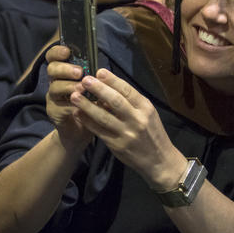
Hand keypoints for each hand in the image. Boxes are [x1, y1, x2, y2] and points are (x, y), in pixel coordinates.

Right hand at [44, 45, 92, 151]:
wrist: (82, 131)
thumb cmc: (90, 105)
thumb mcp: (93, 89)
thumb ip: (94, 78)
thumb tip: (103, 70)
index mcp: (64, 72)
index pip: (54, 56)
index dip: (57, 52)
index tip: (67, 51)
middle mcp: (55, 82)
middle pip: (51, 69)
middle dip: (65, 69)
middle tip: (79, 72)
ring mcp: (53, 97)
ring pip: (54, 87)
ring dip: (69, 86)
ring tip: (82, 89)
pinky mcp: (54, 112)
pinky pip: (59, 106)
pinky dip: (71, 105)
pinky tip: (80, 106)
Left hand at [70, 68, 186, 189]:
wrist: (159, 161)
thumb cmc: (152, 133)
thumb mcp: (148, 114)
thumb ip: (131, 102)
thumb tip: (108, 87)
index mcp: (146, 108)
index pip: (127, 90)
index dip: (112, 80)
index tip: (99, 71)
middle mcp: (137, 120)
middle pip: (115, 101)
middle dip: (99, 89)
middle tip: (85, 80)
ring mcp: (127, 134)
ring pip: (104, 117)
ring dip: (87, 106)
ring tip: (74, 96)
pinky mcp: (117, 146)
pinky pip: (99, 131)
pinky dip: (87, 121)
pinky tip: (77, 114)